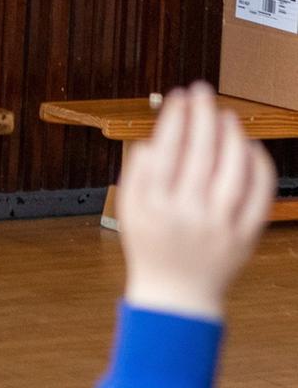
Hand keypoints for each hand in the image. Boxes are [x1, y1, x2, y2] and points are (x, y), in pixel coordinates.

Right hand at [117, 82, 273, 320]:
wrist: (177, 295)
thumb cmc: (151, 246)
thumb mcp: (128, 209)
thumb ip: (137, 174)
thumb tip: (155, 141)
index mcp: (154, 205)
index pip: (167, 149)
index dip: (174, 118)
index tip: (178, 97)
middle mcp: (187, 214)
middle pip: (200, 153)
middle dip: (202, 116)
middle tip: (203, 92)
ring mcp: (220, 225)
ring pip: (233, 171)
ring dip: (231, 136)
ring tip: (226, 115)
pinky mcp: (245, 236)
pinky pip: (258, 196)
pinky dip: (257, 168)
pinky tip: (250, 148)